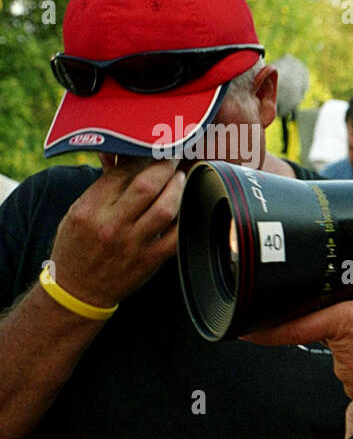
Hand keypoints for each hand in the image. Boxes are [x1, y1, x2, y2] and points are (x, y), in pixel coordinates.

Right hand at [46, 154, 183, 307]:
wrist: (78, 289)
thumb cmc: (78, 245)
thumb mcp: (78, 212)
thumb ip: (102, 187)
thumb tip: (125, 157)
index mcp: (90, 209)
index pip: (121, 173)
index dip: (142, 157)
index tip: (152, 149)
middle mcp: (111, 225)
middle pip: (146, 186)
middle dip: (165, 166)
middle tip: (174, 156)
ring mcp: (132, 244)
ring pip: (165, 209)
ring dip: (178, 188)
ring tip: (181, 178)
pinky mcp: (150, 260)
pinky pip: (176, 237)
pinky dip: (186, 219)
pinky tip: (188, 205)